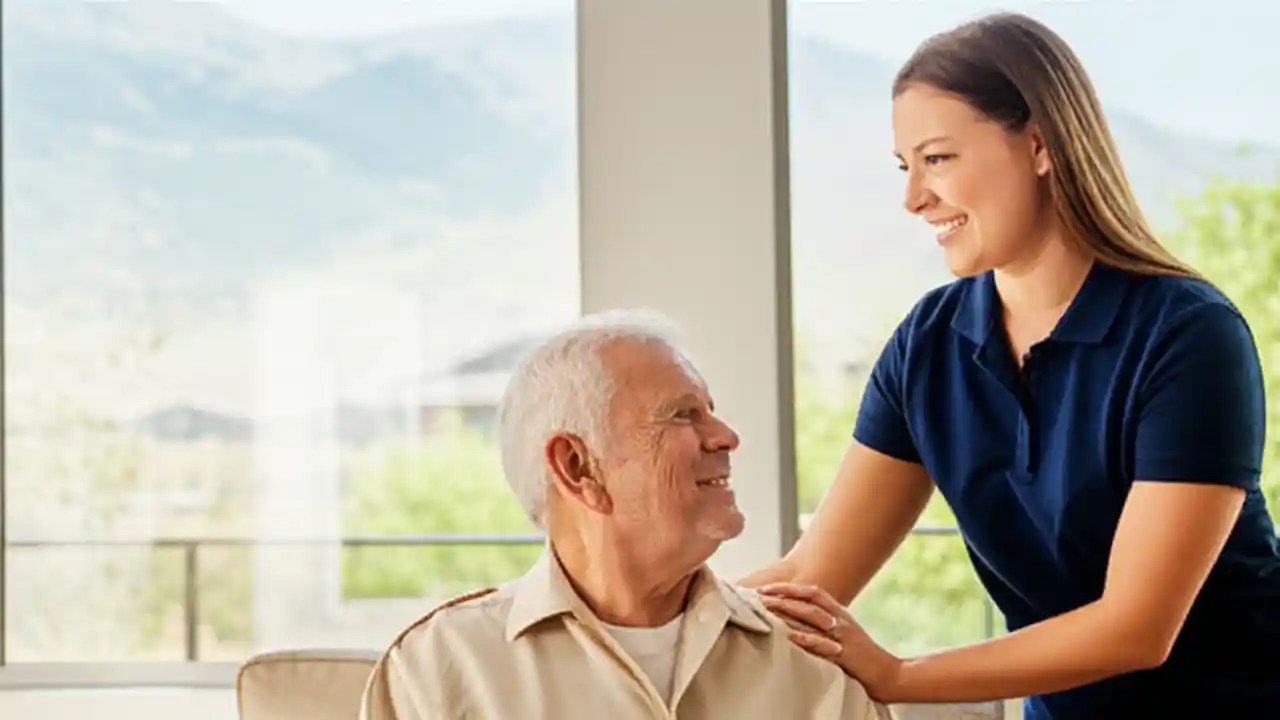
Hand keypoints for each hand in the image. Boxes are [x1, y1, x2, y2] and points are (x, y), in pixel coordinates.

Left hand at [758, 583, 901, 700]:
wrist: (887, 674)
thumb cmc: (861, 655)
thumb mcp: (842, 633)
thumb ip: (822, 623)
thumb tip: (795, 618)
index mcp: (839, 613)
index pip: (812, 592)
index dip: (789, 588)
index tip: (767, 588)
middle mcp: (840, 620)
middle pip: (809, 601)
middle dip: (783, 596)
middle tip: (759, 596)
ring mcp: (843, 636)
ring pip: (813, 617)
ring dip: (788, 611)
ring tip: (767, 609)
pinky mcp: (845, 654)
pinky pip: (823, 644)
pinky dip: (806, 639)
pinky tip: (790, 636)